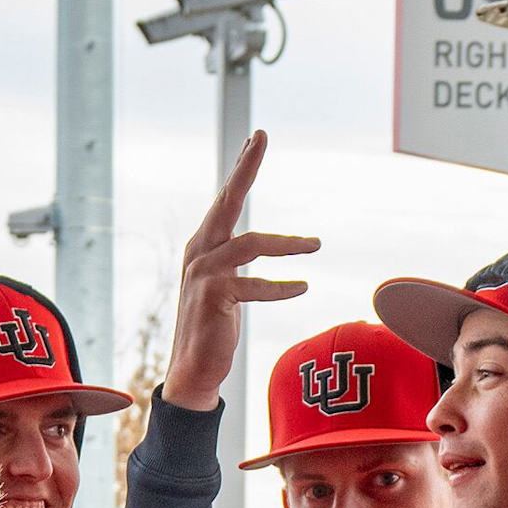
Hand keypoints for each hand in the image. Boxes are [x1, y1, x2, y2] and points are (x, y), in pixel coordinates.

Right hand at [163, 131, 319, 415]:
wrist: (192, 369)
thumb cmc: (214, 326)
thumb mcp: (224, 284)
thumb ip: (234, 259)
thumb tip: (255, 244)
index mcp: (204, 246)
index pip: (226, 200)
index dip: (242, 168)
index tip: (257, 137)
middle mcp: (200, 252)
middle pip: (226, 201)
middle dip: (245, 168)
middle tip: (261, 137)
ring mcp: (203, 274)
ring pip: (251, 244)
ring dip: (287, 244)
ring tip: (316, 244)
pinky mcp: (213, 298)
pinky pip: (253, 286)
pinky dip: (280, 288)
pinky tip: (302, 287)